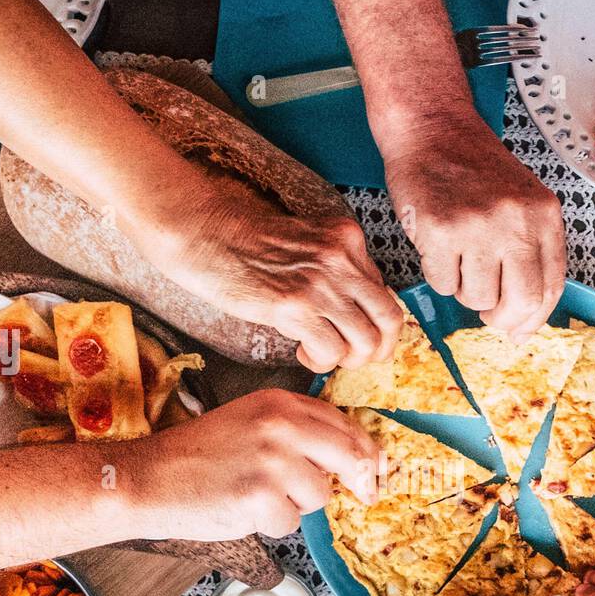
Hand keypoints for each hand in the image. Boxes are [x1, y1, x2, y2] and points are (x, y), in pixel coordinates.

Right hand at [129, 388, 378, 538]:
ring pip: (320, 495)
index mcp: (281, 403)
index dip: (367, 451)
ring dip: (296, 505)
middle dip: (357, 480)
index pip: (345, 424)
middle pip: (351, 456)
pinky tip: (242, 509)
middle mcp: (281, 425)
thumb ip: (298, 432)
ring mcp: (273, 461)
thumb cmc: (199, 456)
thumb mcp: (251, 423)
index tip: (377, 470)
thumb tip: (357, 459)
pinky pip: (291, 523)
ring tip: (257, 495)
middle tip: (362, 494)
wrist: (148, 478)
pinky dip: (271, 525)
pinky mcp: (261, 497)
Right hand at [138, 175, 402, 373]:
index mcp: (347, 239)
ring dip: (347, 359)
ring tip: (322, 354)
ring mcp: (321, 283)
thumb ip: (336, 271)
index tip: (365, 339)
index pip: (386, 292)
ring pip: (365, 342)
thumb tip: (356, 313)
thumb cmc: (246, 243)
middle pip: (389, 319)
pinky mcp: (296, 306)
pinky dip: (320, 362)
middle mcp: (342, 259)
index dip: (378, 325)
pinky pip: (331, 352)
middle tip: (355, 358)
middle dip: (377, 350)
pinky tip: (302, 352)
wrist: (205, 233)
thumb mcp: (306, 246)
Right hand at [381, 109, 565, 337]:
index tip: (520, 330)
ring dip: (464, 290)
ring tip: (459, 257)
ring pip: (477, 298)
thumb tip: (524, 320)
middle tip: (488, 314)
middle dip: (501, 319)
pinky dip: (438, 274)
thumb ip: (529, 252)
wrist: (433, 129)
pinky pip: (442, 284)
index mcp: (544, 214)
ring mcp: (478, 226)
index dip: (534, 318)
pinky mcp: (441, 231)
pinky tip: (438, 245)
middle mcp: (516, 220)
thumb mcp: (520, 203)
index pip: (551, 287)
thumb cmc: (472, 169)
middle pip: (520, 302)